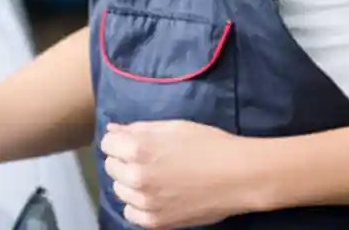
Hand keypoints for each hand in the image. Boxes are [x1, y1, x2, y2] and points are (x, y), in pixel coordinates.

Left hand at [101, 120, 262, 228]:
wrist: (239, 176)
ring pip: (119, 190)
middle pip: (111, 166)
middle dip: (124, 160)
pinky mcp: (156, 221)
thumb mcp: (173, 127)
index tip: (135, 142)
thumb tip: (112, 130)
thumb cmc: (209, 144)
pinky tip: (155, 196)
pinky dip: (138, 205)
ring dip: (130, 182)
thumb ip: (138, 129)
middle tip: (149, 159)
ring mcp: (145, 202)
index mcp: (138, 149)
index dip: (121, 141)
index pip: (108, 143)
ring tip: (155, 177)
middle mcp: (136, 176)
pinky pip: (131, 213)